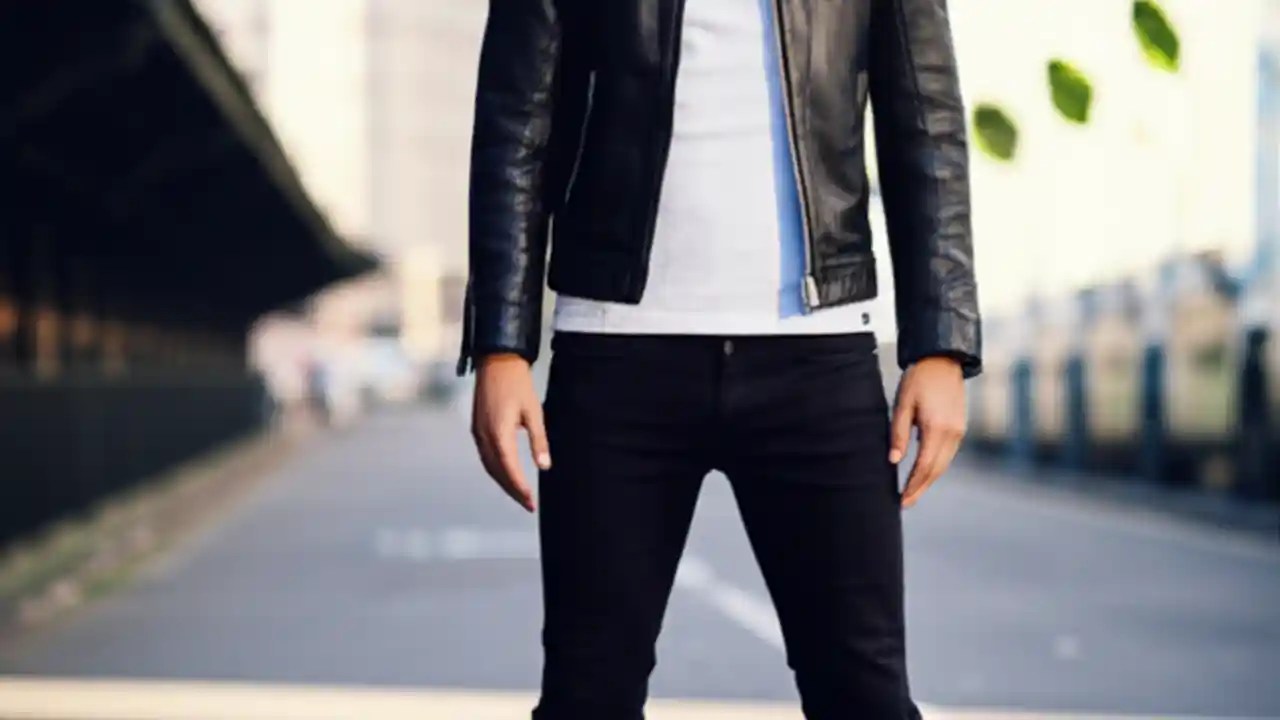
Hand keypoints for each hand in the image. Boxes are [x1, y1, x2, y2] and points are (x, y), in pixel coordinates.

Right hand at [471, 353, 550, 511]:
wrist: (496, 361)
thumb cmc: (519, 384)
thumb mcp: (534, 412)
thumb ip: (538, 440)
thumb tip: (544, 466)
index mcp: (499, 433)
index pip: (509, 469)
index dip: (520, 488)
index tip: (531, 503)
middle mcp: (484, 436)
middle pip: (497, 472)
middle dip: (512, 490)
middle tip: (527, 504)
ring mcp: (477, 432)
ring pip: (489, 466)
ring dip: (503, 482)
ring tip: (519, 494)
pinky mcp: (476, 427)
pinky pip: (485, 456)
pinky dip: (496, 469)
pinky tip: (506, 474)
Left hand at [889, 356, 966, 508]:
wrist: (942, 360)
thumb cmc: (918, 380)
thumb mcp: (902, 404)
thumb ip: (898, 434)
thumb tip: (893, 461)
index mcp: (937, 428)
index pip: (924, 466)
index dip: (913, 485)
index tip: (901, 500)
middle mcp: (952, 434)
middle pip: (936, 470)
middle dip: (920, 488)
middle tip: (905, 503)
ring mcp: (959, 431)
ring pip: (944, 464)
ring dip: (928, 480)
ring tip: (912, 492)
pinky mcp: (960, 427)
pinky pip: (948, 454)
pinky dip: (936, 467)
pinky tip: (924, 472)